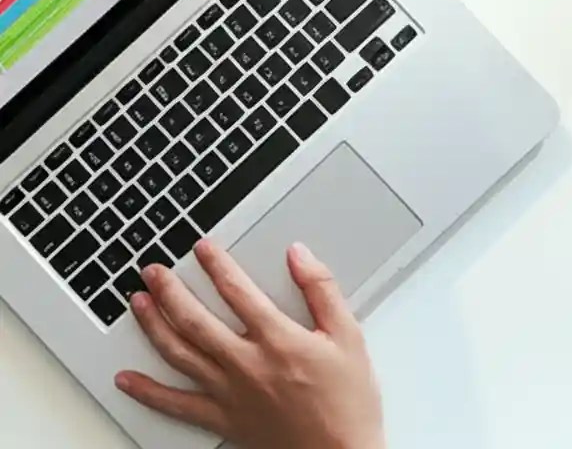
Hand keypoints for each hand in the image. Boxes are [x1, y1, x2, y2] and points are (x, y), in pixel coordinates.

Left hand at [115, 241, 384, 448]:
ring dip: (153, 325)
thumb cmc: (348, 401)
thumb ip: (322, 291)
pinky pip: (175, 404)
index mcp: (278, 339)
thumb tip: (300, 256)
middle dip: (170, 290)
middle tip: (153, 271)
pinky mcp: (222, 419)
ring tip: (138, 303)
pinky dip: (147, 392)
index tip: (202, 249)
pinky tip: (127, 379)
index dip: (216, 265)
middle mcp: (246, 363)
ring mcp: (229, 392)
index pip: (237, 291)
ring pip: (179, 353)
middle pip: (195, 319)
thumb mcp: (348, 337)